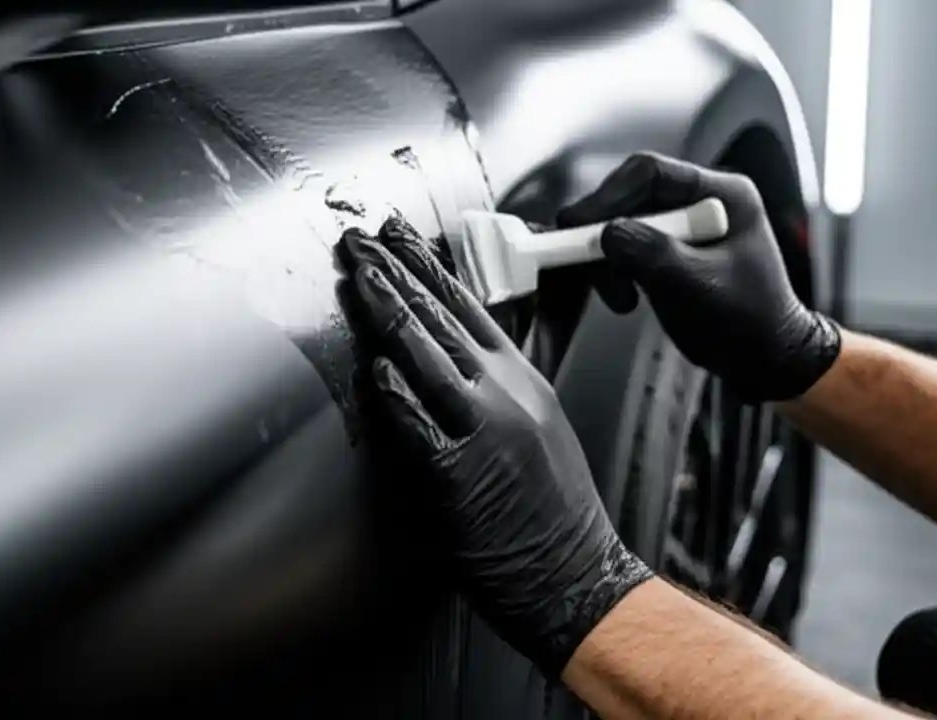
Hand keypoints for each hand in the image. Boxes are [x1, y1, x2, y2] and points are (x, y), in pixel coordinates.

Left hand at [341, 222, 651, 677]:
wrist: (577, 574)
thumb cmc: (554, 508)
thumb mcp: (542, 424)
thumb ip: (502, 383)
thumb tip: (462, 349)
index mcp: (523, 381)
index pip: (469, 307)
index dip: (428, 267)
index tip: (398, 235)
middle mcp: (506, 397)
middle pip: (443, 321)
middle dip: (397, 273)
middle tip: (360, 238)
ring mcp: (485, 433)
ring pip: (431, 360)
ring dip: (390, 314)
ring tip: (358, 276)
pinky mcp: (461, 477)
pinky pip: (421, 429)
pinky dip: (397, 396)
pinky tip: (374, 368)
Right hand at [558, 152, 840, 401]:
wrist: (761, 359)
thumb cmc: (748, 322)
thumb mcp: (700, 287)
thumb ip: (655, 255)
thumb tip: (607, 233)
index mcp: (723, 195)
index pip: (651, 173)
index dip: (609, 195)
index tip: (580, 225)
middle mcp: (697, 202)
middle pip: (627, 197)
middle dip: (602, 232)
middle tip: (585, 264)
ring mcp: (678, 227)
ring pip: (617, 224)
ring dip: (604, 259)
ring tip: (619, 297)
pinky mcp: (662, 251)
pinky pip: (620, 248)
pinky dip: (610, 272)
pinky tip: (624, 298)